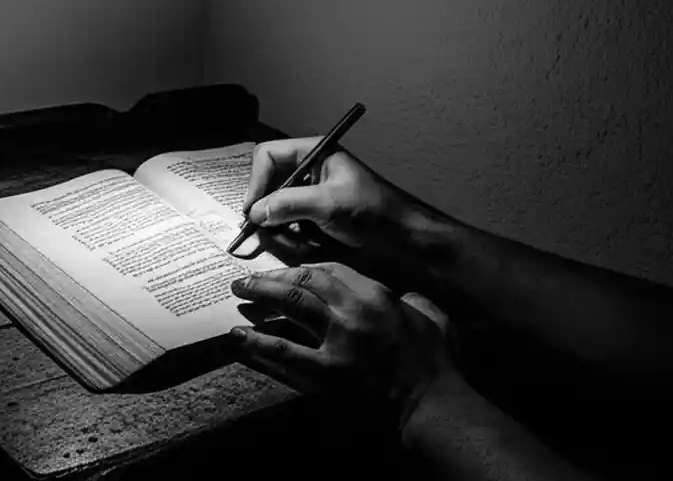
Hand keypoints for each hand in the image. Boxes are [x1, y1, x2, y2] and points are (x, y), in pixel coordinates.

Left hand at [229, 262, 453, 429]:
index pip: (330, 270)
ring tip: (238, 295)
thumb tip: (406, 297)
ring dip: (260, 297)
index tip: (286, 271)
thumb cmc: (435, 363)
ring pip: (289, 308)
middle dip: (272, 277)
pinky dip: (257, 344)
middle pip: (302, 283)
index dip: (302, 268)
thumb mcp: (433, 318)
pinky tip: (237, 339)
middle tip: (247, 278)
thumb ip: (414, 301)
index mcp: (376, 295)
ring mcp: (335, 342)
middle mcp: (351, 311)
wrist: (431, 405)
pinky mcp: (323, 373)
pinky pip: (282, 353)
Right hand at [242, 137, 429, 270]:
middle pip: (267, 185)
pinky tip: (307, 246)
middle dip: (267, 211)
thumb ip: (289, 204)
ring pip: (275, 209)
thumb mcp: (329, 203)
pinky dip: (292, 238)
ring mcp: (310, 195)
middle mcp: (307, 172)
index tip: (252, 211)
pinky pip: (288, 225)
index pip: (268, 156)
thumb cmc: (373, 211)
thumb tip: (255, 212)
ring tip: (298, 242)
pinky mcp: (313, 217)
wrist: (403, 237)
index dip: (256, 182)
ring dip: (280, 229)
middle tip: (265, 232)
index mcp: (313, 154)